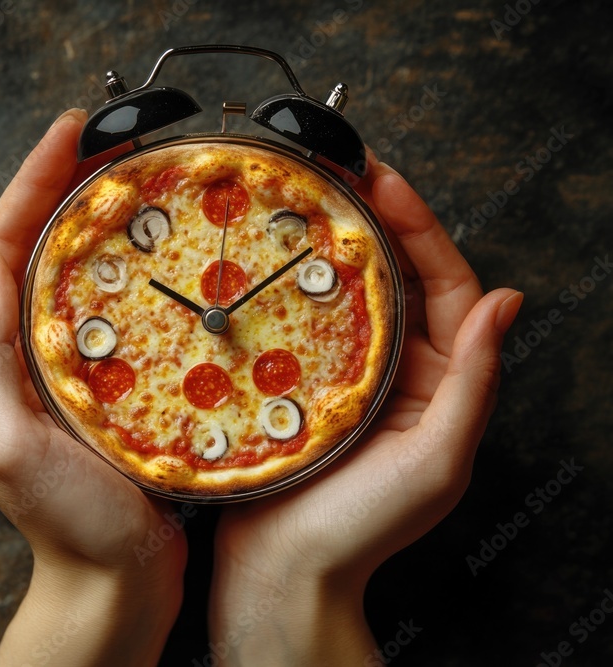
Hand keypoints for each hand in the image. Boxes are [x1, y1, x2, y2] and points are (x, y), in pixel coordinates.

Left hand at [0, 109, 184, 665]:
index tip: (70, 133)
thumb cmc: (64, 522)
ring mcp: (40, 355)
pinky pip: (96, 296)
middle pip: (23, 240)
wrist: (113, 575)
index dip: (29, 182)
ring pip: (59, 262)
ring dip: (88, 215)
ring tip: (126, 173)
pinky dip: (117, 261)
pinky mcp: (82, 370)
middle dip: (58, 186)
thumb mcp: (7, 442)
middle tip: (103, 139)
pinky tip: (147, 242)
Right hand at [207, 153, 521, 664]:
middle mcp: (394, 373)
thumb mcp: (436, 458)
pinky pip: (295, 327)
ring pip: (342, 297)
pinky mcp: (291, 385)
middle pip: (392, 280)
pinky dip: (286, 292)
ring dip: (327, 249)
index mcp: (439, 384)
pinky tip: (262, 266)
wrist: (281, 575)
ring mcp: (339, 377)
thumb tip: (507, 300)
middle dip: (372, 223)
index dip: (421, 229)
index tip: (384, 183)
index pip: (446, 286)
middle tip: (337, 174)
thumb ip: (475, 381)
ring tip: (302, 204)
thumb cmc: (361, 531)